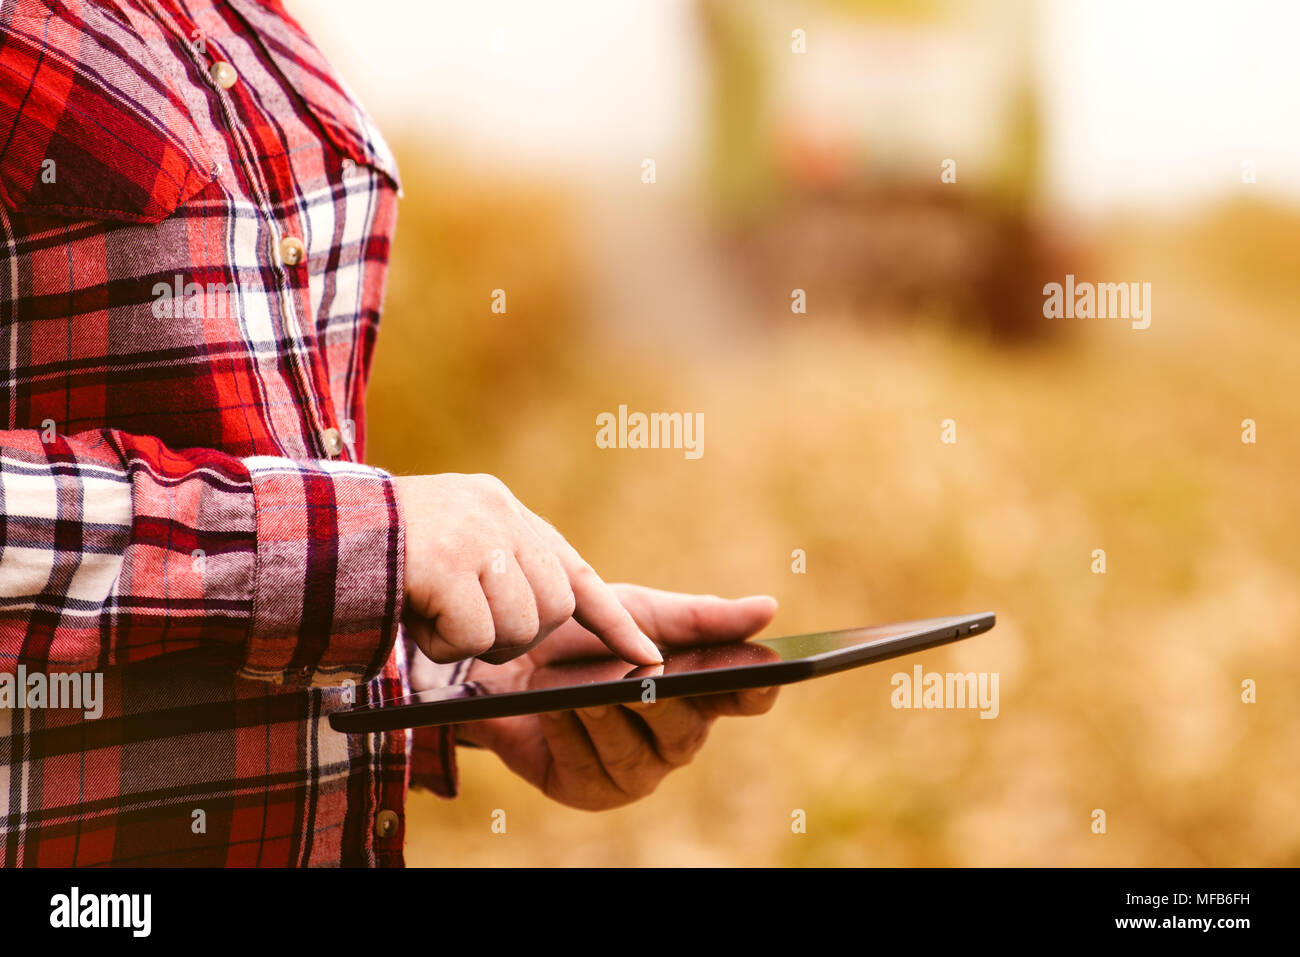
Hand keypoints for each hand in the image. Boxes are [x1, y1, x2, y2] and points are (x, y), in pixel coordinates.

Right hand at [393, 474, 661, 666]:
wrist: (307, 532)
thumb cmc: (377, 556)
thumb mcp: (450, 551)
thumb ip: (500, 572)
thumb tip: (544, 624)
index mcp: (503, 510)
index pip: (577, 572)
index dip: (613, 622)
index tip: (648, 657)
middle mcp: (498, 515)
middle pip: (553, 610)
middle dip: (516, 636)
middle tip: (463, 625)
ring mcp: (475, 536)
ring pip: (519, 627)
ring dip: (474, 641)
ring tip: (431, 613)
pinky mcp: (448, 562)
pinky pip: (472, 635)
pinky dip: (442, 643)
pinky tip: (413, 614)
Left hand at [451, 584, 779, 809]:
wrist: (502, 653)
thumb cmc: (578, 632)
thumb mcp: (636, 611)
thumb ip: (699, 617)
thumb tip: (769, 608)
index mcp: (698, 692)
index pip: (746, 698)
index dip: (759, 689)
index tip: (763, 674)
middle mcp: (675, 737)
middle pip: (688, 731)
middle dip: (659, 702)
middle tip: (639, 677)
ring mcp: (635, 769)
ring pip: (637, 755)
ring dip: (609, 718)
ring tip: (584, 690)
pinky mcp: (589, 790)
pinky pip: (590, 769)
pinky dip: (570, 734)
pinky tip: (553, 708)